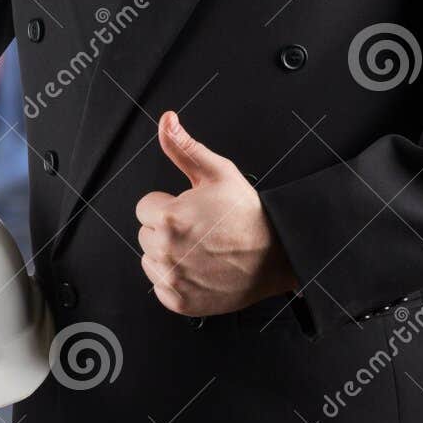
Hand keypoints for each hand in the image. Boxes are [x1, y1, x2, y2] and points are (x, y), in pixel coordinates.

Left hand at [135, 111, 297, 316]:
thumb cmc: (248, 213)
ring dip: (168, 255)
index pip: (144, 208)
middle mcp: (164, 251)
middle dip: (167, 230)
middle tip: (200, 230)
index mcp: (167, 218)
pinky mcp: (178, 302)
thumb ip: (184, 148)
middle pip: (146, 234)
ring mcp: (171, 279)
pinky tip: (201, 270)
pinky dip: (176, 280)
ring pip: (150, 260)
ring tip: (202, 249)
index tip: (192, 211)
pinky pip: (160, 286)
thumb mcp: (218, 173)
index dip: (168, 206)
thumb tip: (166, 120)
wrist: (279, 254)